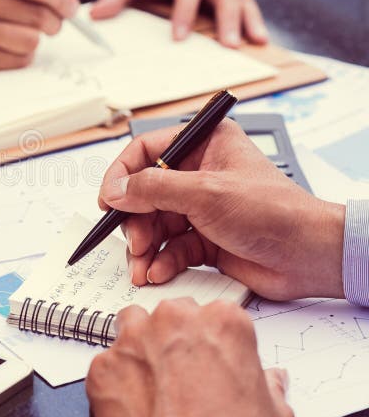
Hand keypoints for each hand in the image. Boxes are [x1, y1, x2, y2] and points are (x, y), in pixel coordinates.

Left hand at [86, 299, 293, 416]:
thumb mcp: (271, 413)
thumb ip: (269, 386)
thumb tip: (273, 381)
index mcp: (221, 323)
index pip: (215, 314)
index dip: (213, 341)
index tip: (213, 361)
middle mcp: (174, 321)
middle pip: (171, 315)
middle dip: (175, 339)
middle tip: (184, 376)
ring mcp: (133, 341)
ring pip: (132, 325)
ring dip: (141, 347)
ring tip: (156, 384)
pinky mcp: (102, 368)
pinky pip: (108, 363)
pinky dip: (117, 380)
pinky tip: (135, 405)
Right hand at [98, 119, 345, 300]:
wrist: (308, 256)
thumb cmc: (272, 212)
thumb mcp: (204, 193)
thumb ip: (153, 189)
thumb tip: (116, 190)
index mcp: (203, 144)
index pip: (145, 151)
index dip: (121, 175)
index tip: (108, 201)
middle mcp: (199, 173)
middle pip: (144, 193)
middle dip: (135, 221)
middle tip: (135, 242)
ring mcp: (201, 207)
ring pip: (154, 224)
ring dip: (144, 247)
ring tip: (142, 265)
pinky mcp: (204, 239)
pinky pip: (170, 247)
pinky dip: (161, 261)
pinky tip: (159, 272)